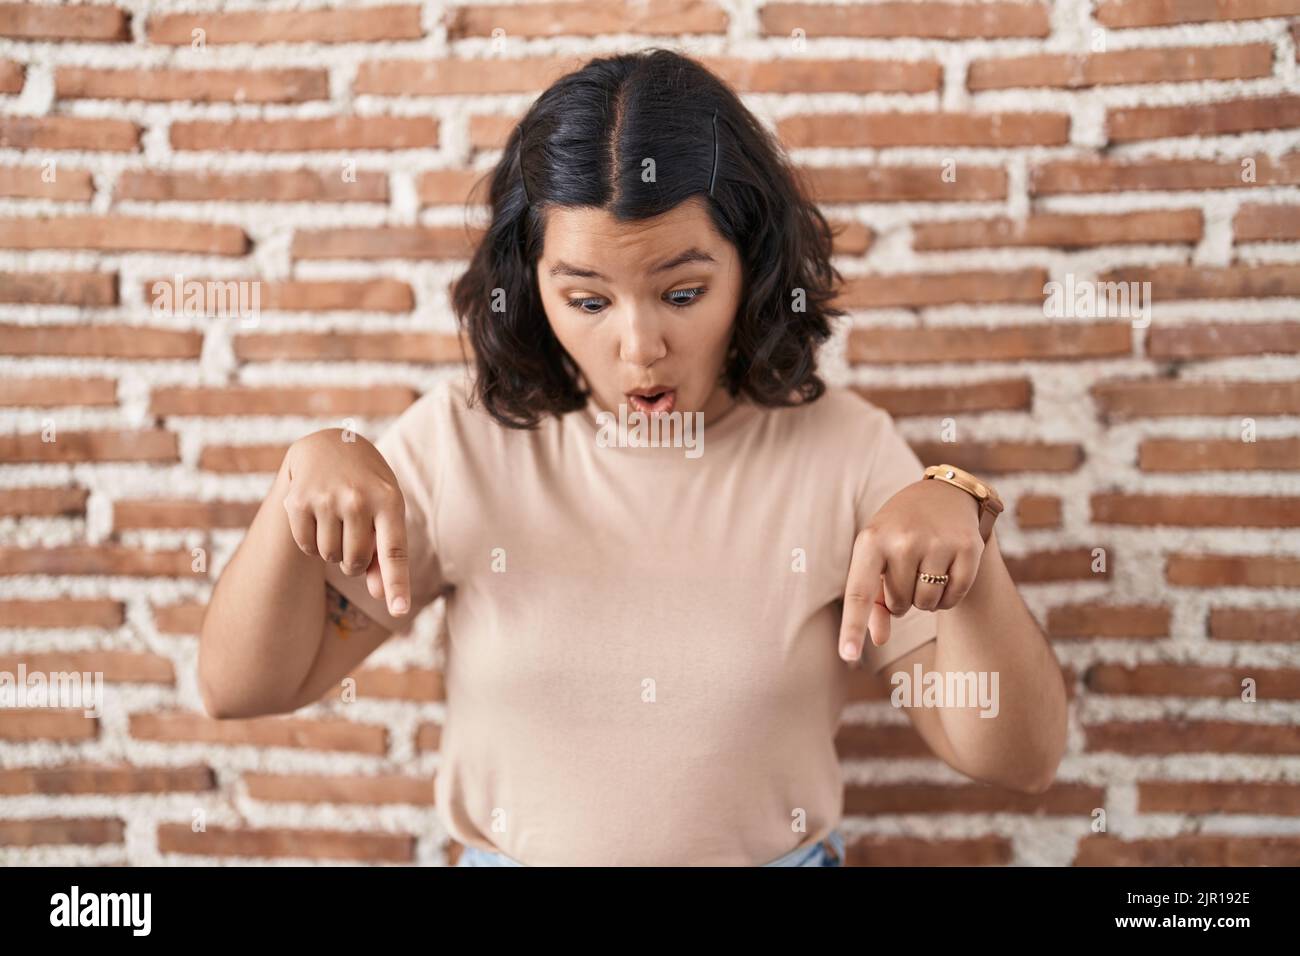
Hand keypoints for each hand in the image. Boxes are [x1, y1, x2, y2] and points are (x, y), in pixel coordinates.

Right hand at [280, 428, 411, 616]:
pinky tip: (318, 518)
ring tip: (337, 520)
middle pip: (355, 563)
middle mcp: (358, 499)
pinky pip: (306, 547)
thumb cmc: (367, 488)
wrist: (329, 445)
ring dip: (332, 550)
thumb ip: (386, 554)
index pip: (394, 551)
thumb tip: (381, 596)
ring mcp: (326, 499)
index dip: (397, 584)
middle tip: (354, 534)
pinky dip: (312, 542)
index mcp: (389, 500)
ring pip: (329, 557)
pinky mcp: (298, 501)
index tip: (399, 611)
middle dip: (354, 561)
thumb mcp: (386, 512)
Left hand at [838, 478, 984, 664]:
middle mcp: (903, 539)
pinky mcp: (969, 547)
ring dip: (926, 599)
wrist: (943, 495)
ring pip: (927, 605)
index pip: (859, 592)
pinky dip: (949, 596)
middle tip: (907, 569)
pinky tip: (946, 571)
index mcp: (871, 540)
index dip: (852, 627)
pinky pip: (954, 598)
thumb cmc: (899, 534)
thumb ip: (872, 601)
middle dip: (902, 598)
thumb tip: (877, 640)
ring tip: (926, 569)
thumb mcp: (876, 556)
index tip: (848, 656)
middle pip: (899, 604)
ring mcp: (938, 542)